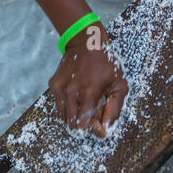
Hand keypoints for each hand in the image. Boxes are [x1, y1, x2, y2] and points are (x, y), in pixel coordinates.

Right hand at [48, 22, 127, 137]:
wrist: (86, 42)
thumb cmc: (106, 63)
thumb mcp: (119, 84)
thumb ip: (114, 110)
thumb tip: (106, 130)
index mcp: (88, 94)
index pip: (81, 126)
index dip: (89, 127)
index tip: (96, 120)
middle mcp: (70, 92)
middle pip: (71, 124)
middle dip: (81, 122)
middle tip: (90, 110)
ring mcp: (60, 88)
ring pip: (63, 116)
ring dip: (73, 114)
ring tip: (84, 100)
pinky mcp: (53, 84)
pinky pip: (59, 104)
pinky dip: (67, 104)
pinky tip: (77, 91)